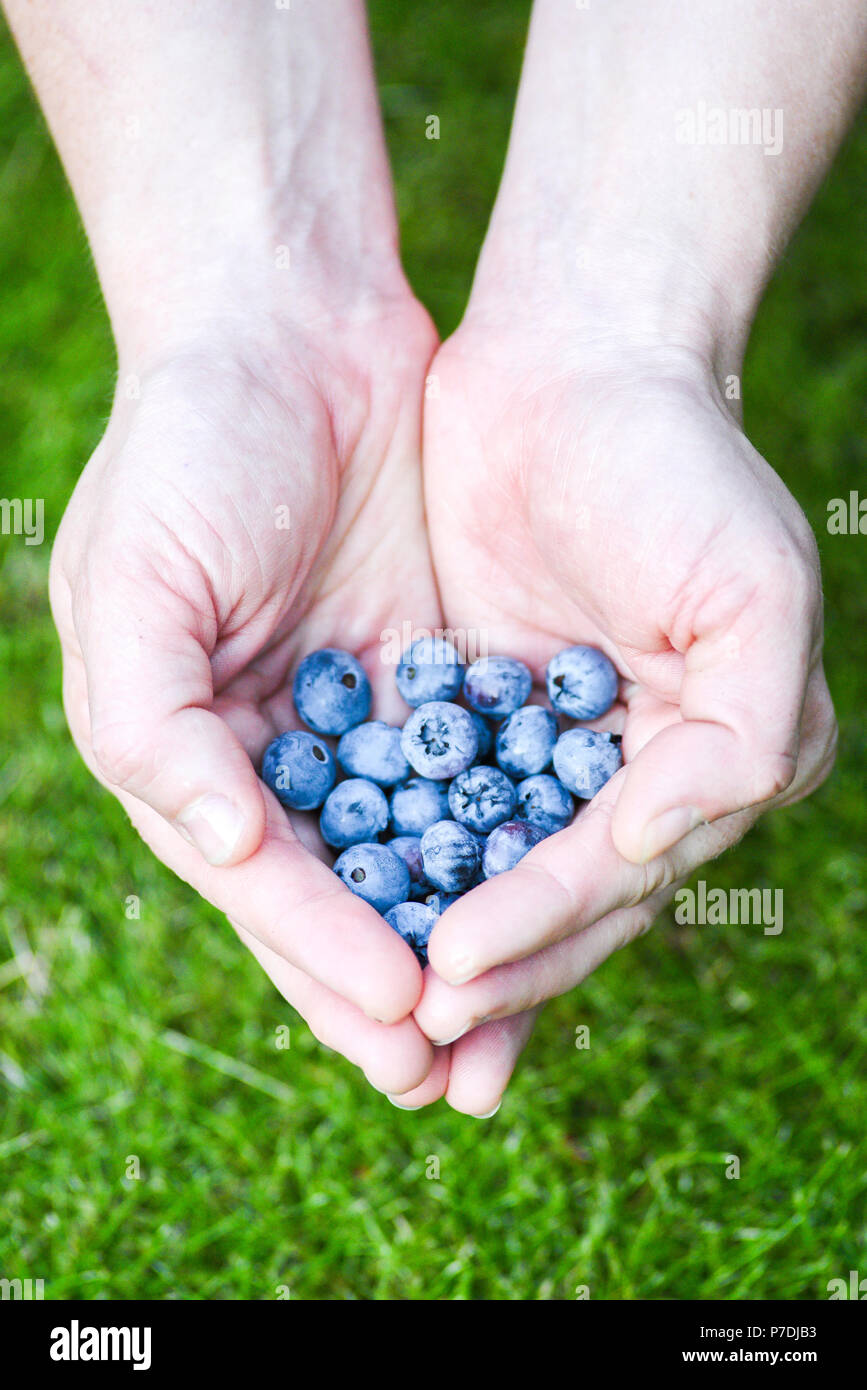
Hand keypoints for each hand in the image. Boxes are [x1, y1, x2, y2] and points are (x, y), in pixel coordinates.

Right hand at [49, 298, 457, 1098]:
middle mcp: (270, 750)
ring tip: (500, 1034)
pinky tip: (549, 895)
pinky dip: (501, 839)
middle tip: (449, 1079)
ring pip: (411, 852)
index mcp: (184, 749)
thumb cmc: (189, 448)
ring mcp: (355, 715)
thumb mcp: (133, 583)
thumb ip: (154, 727)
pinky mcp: (429, 671)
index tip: (392, 1021)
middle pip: (337, 892)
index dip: (319, 954)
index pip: (258, 879)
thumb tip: (224, 848)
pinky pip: (474, 772)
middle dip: (387, 982)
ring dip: (452, 938)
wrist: (291, 330)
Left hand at [416, 294, 836, 1050]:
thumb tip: (668, 835)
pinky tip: (347, 913)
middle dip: (491, 974)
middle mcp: (636, 770)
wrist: (574, 361)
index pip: (619, 874)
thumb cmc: (673, 467)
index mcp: (714, 762)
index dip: (542, 929)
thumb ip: (749, 729)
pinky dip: (397, 861)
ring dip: (439, 946)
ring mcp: (554, 744)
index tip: (455, 975)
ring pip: (490, 869)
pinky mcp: (476, 708)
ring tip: (382, 1025)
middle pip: (557, 898)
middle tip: (411, 1051)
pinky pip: (430, 803)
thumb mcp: (752, 588)